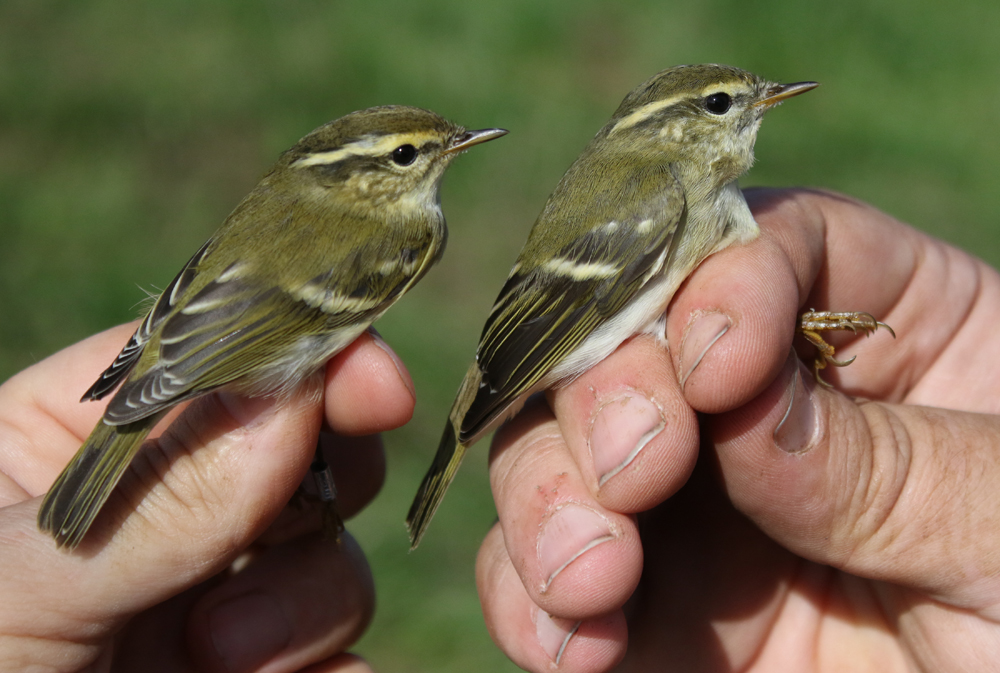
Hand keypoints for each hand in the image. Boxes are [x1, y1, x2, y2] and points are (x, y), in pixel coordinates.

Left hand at [0, 324, 414, 671]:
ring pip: (328, 553)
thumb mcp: (17, 594)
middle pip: (298, 444)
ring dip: (303, 603)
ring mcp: (212, 600)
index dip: (295, 352)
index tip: (374, 383)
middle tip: (302, 515)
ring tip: (219, 658)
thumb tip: (293, 403)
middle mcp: (158, 515)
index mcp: (72, 448)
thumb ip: (154, 504)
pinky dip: (334, 672)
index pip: (204, 360)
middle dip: (317, 483)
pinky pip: (344, 656)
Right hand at [476, 188, 999, 670]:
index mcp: (892, 335)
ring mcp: (693, 507)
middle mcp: (766, 406)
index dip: (722, 281)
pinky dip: (527, 601)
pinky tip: (571, 644)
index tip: (717, 368)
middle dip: (606, 390)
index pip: (775, 245)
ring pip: (558, 447)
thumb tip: (740, 417)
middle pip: (631, 333)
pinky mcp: (643, 607)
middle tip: (634, 466)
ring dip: (546, 496)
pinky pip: (542, 577)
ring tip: (589, 577)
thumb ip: (890, 465)